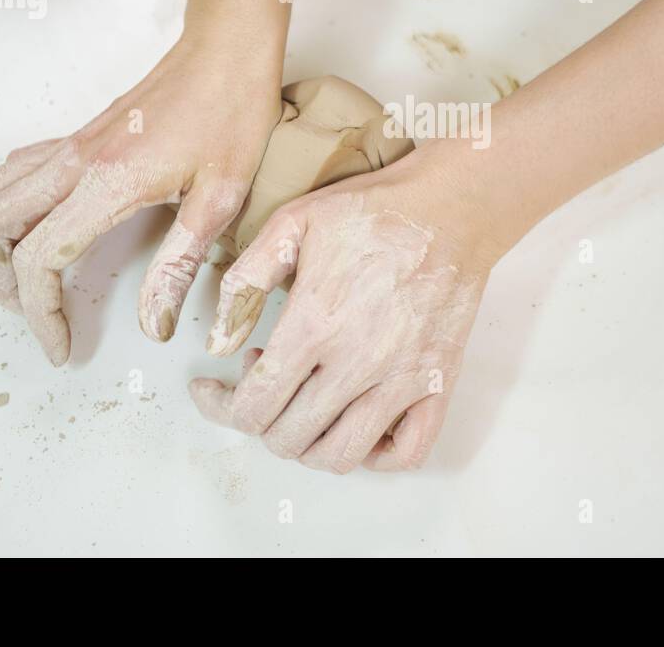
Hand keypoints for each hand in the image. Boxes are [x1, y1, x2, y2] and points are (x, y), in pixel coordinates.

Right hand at [0, 36, 282, 365]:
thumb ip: (180, 263)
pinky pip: (16, 169)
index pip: (39, 258)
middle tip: (39, 316)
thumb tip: (153, 323)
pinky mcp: (79, 135)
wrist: (227, 50)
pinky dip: (11, 204)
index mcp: (106, 182)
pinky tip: (46, 226)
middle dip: (3, 282)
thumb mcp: (220, 198)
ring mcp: (71, 145)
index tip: (59, 345)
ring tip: (31, 279)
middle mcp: (74, 161)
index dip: (40, 312)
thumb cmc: (231, 114)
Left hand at [188, 143, 494, 472]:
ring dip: (309, 444)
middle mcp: (359, 361)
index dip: (219, 407)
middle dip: (260, 421)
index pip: (253, 405)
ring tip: (305, 404)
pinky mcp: (438, 383)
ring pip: (342, 455)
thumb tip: (221, 341)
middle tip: (265, 380)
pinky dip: (377, 456)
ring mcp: (404, 379)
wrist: (451, 207)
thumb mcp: (292, 223)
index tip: (211, 390)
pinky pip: (409, 452)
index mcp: (316, 323)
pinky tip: (358, 424)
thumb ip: (245, 280)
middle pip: (290, 437)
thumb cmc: (375, 212)